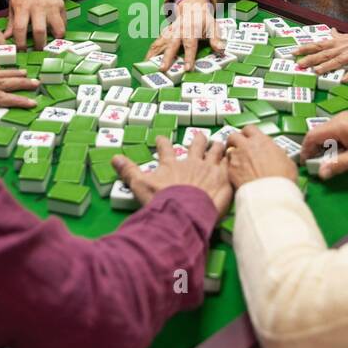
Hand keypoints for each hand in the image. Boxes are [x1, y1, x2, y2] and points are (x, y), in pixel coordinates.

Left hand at [6, 0, 65, 50]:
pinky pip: (63, 22)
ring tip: (50, 42)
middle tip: (37, 50)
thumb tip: (7, 37)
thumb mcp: (12, 2)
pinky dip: (60, 29)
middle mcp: (37, 6)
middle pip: (40, 31)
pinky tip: (55, 31)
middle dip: (39, 45)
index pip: (20, 29)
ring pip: (57, 29)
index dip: (20, 43)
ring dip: (54, 39)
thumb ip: (11, 21)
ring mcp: (51, 6)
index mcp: (22, 6)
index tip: (21, 50)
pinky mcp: (60, 5)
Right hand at [112, 134, 231, 214]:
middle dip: (198, 139)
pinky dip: (231, 161)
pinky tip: (233, 159)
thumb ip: (128, 171)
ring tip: (220, 143)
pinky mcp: (224, 179)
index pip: (166, 149)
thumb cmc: (162, 199)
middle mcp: (192, 162)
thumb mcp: (140, 185)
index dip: (163, 143)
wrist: (185, 212)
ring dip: (217, 147)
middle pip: (197, 145)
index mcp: (172, 164)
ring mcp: (210, 169)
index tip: (161, 138)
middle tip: (199, 136)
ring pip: (216, 151)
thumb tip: (114, 158)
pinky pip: (229, 165)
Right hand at [147, 0, 223, 70]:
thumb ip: (216, 38)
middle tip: (163, 69)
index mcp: (191, 28)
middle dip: (167, 56)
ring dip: (154, 54)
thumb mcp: (213, 26)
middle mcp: (178, 30)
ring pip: (161, 42)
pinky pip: (156, 42)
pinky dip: (150, 51)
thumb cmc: (204, 20)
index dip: (189, 56)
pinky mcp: (165, 33)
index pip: (190, 44)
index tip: (187, 68)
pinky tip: (146, 61)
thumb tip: (221, 49)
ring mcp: (170, 31)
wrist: (192, 7)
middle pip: (172, 44)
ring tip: (148, 65)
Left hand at [224, 126, 298, 189]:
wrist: (271, 193)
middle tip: (238, 146)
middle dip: (235, 140)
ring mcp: (236, 158)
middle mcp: (246, 146)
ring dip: (233, 154)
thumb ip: (280, 154)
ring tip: (238, 162)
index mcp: (261, 140)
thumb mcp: (288, 162)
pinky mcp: (230, 170)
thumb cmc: (282, 178)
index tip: (250, 138)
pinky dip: (232, 168)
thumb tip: (281, 153)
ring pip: (228, 150)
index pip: (250, 129)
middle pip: (233, 135)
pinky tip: (238, 174)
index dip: (248, 133)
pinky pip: (228, 165)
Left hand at [294, 13, 347, 82]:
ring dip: (326, 66)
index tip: (294, 52)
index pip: (319, 44)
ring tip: (316, 72)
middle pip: (325, 53)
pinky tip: (344, 80)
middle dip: (311, 59)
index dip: (306, 48)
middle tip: (299, 65)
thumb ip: (339, 36)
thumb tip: (331, 31)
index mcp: (339, 42)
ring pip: (338, 61)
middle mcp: (343, 48)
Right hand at [299, 109, 347, 179]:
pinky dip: (332, 143)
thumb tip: (322, 174)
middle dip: (314, 150)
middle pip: (318, 134)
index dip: (305, 150)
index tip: (305, 163)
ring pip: (326, 133)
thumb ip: (339, 164)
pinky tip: (340, 153)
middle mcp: (338, 119)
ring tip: (329, 162)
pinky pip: (334, 132)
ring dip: (324, 147)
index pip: (312, 136)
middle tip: (317, 165)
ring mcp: (344, 119)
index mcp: (338, 126)